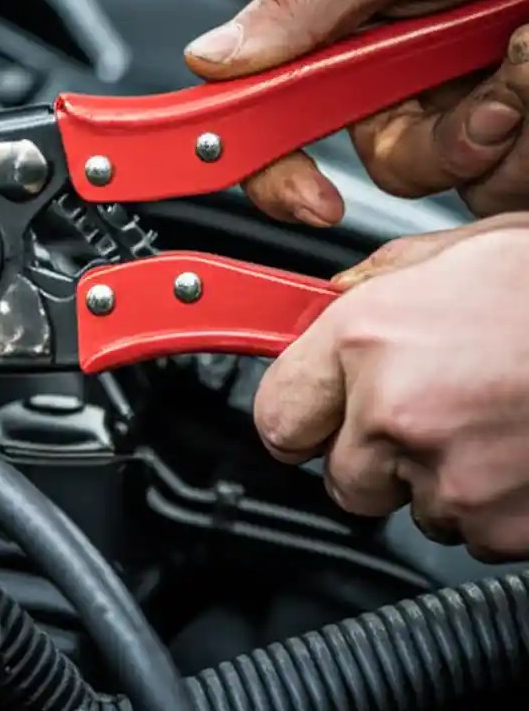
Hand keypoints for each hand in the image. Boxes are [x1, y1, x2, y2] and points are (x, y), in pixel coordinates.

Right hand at [185, 0, 528, 222]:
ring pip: (463, 179)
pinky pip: (513, 181)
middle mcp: (416, 74)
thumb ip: (301, 8)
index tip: (308, 198)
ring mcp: (480, 103)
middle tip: (487, 93)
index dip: (276, 169)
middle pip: (388, 166)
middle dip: (440, 142)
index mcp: (362, 34)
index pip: (282, 117)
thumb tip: (216, 60)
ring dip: (510, 129)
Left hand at [253, 213, 528, 559]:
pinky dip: (493, 500)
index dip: (299, 412)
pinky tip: (524, 446)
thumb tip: (335, 301)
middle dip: (372, 450)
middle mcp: (397, 415)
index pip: (276, 413)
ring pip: (409, 503)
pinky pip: (471, 529)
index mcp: (369, 340)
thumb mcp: (466, 250)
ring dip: (438, 474)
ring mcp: (452, 479)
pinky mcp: (502, 528)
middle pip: (340, 474)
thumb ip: (383, 283)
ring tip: (498, 417)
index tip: (314, 410)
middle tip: (428, 409)